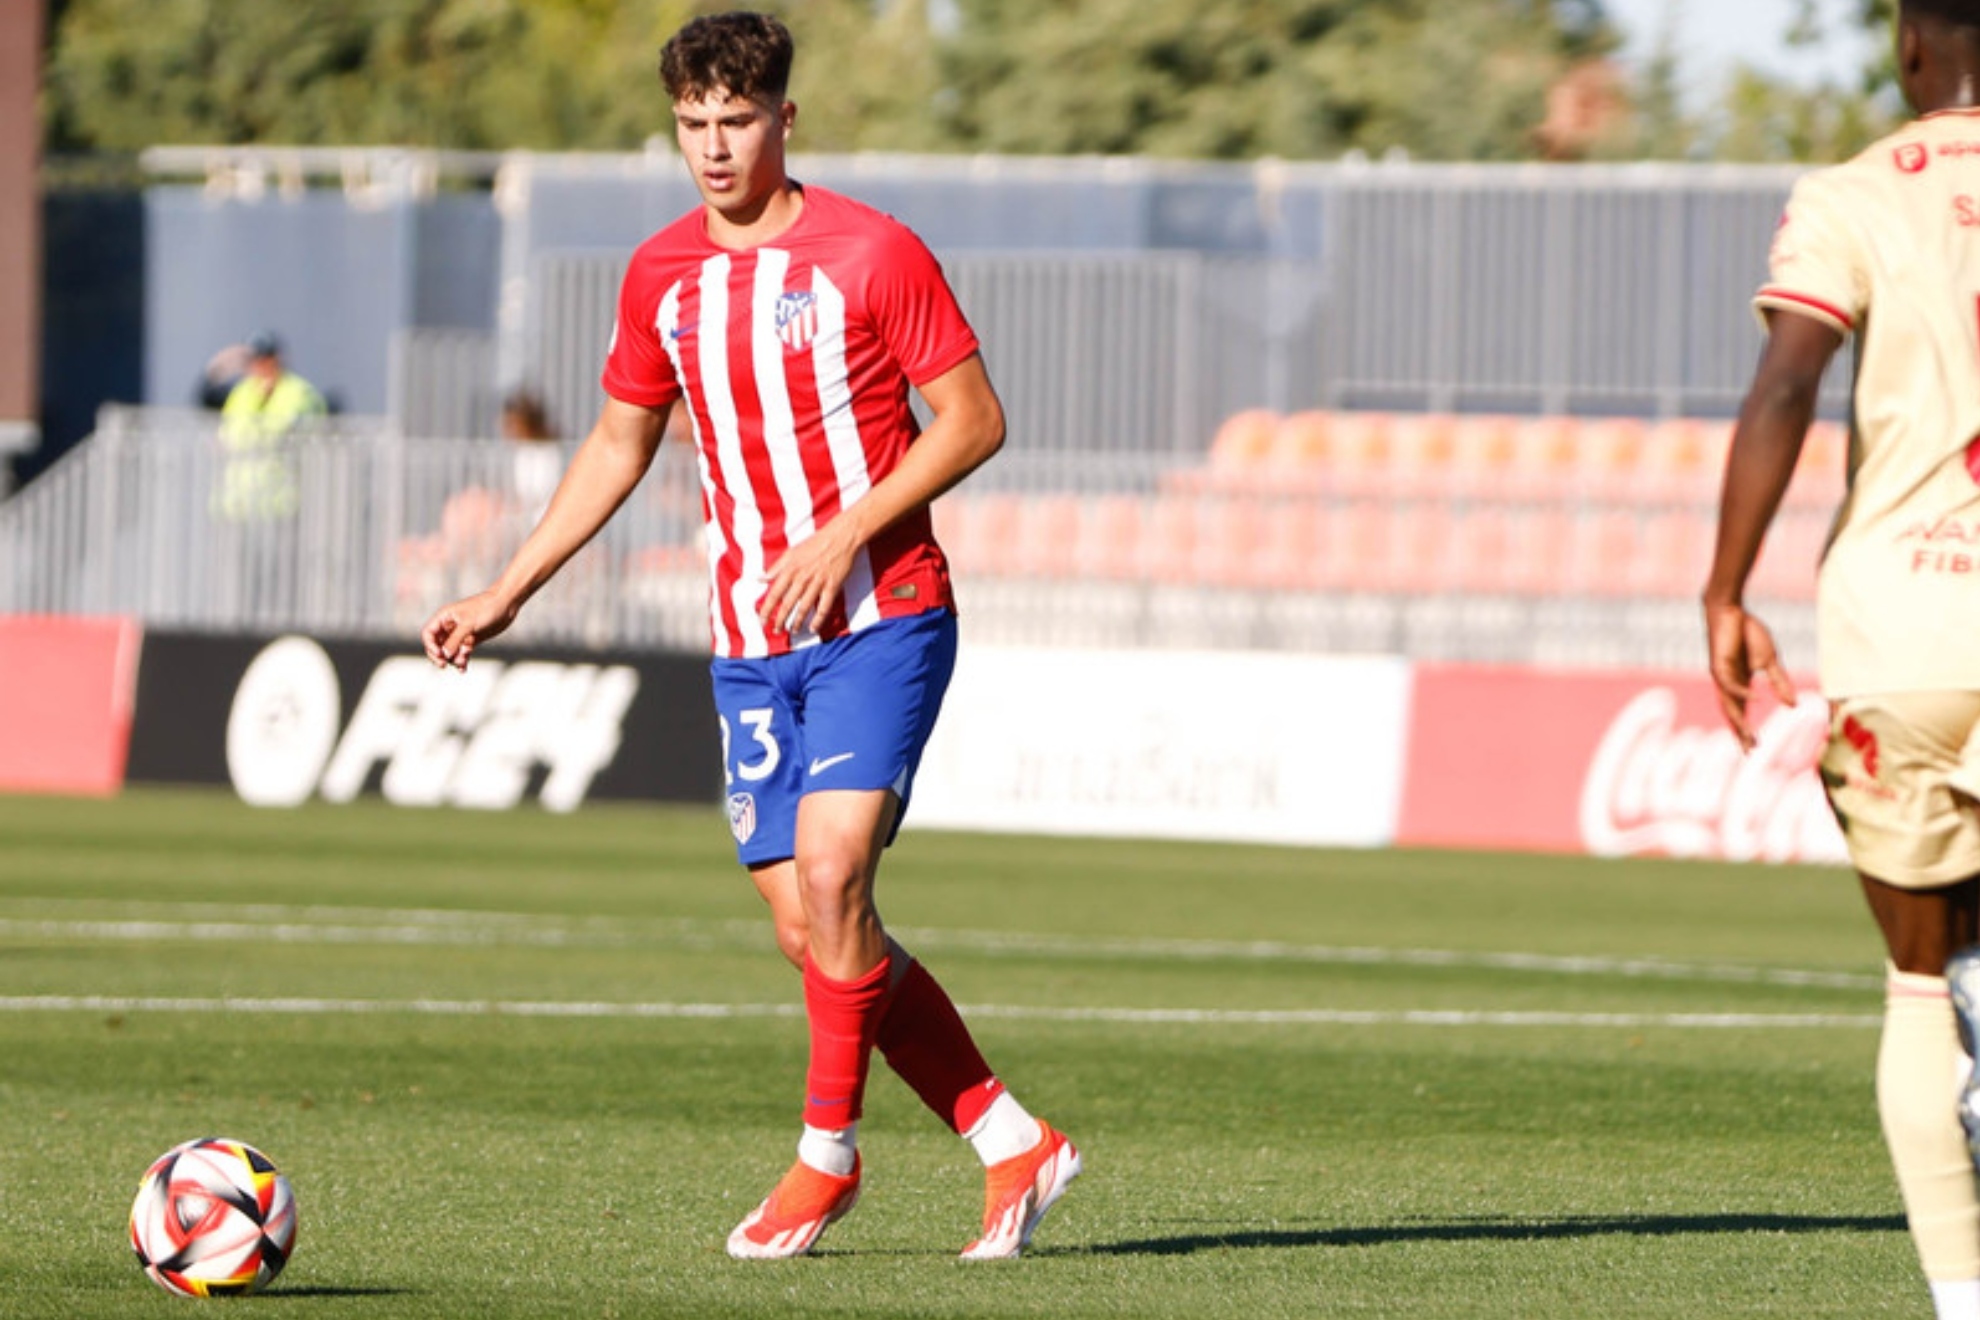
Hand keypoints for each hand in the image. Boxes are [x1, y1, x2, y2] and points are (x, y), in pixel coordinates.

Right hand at [421, 590, 518, 669]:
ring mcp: (460, 634)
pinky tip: (463, 669)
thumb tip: (444, 655)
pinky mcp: (470, 640)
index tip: (440, 654)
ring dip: (453, 659)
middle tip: (444, 665)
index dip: (430, 646)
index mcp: (444, 617)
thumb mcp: (468, 624)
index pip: (428, 634)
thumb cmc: (486, 608)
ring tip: (462, 663)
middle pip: (436, 645)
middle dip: (439, 656)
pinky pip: (461, 653)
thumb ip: (455, 640)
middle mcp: (449, 626)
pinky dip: (461, 661)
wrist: (506, 605)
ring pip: (449, 652)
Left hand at [759, 520, 859, 636]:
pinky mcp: (832, 586)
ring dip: (797, 622)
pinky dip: (818, 620)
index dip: (767, 609)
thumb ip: (775, 567)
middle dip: (780, 620)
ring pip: (804, 608)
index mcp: (790, 569)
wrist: (841, 536)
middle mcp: (802, 578)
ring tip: (792, 631)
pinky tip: (813, 628)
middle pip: (788, 604)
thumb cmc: (815, 543)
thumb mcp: (791, 552)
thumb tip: (760, 578)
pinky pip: (824, 607)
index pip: (774, 593)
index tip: (761, 620)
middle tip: (776, 631)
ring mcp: (818, 582)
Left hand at [1704, 599, 1796, 749]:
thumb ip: (1780, 682)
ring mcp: (1721, 677)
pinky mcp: (1718, 666)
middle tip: (1749, 752)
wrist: (1731, 612)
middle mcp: (1727, 685)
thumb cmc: (1748, 634)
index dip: (1746, 730)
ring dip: (1739, 722)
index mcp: (1739, 684)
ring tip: (1749, 738)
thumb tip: (1793, 705)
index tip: (1755, 747)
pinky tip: (1757, 700)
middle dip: (1740, 733)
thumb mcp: (1770, 661)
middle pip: (1733, 714)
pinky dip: (1744, 693)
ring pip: (1729, 705)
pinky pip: (1731, 685)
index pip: (1742, 712)